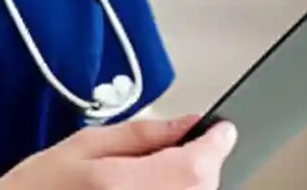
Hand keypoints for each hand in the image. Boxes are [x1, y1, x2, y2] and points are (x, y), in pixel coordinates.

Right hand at [0, 115, 236, 189]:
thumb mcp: (83, 145)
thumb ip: (141, 133)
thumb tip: (188, 123)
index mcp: (123, 186)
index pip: (196, 165)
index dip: (215, 144)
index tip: (223, 128)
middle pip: (203, 187)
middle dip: (199, 164)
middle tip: (178, 150)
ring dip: (188, 185)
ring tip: (149, 178)